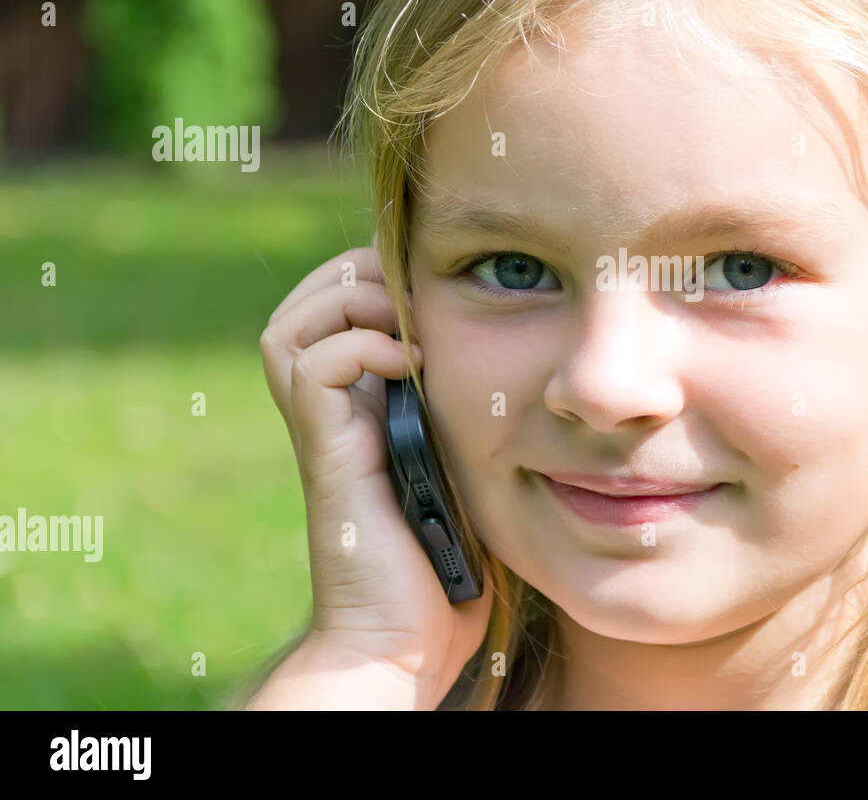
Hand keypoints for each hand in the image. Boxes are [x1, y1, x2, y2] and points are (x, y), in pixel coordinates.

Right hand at [257, 246, 493, 702]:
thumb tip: (523, 375)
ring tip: (406, 325)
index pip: (336, 310)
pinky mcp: (328, 456)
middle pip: (302, 306)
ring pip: (289, 326)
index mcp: (363, 412)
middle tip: (415, 297)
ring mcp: (324, 435)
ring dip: (350, 303)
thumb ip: (470, 423)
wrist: (405, 644)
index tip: (435, 290)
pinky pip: (313, 368)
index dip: (373, 280)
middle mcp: (333, 416)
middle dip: (354, 278)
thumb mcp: (467, 475)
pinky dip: (359, 346)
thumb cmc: (446, 572)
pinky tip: (411, 366)